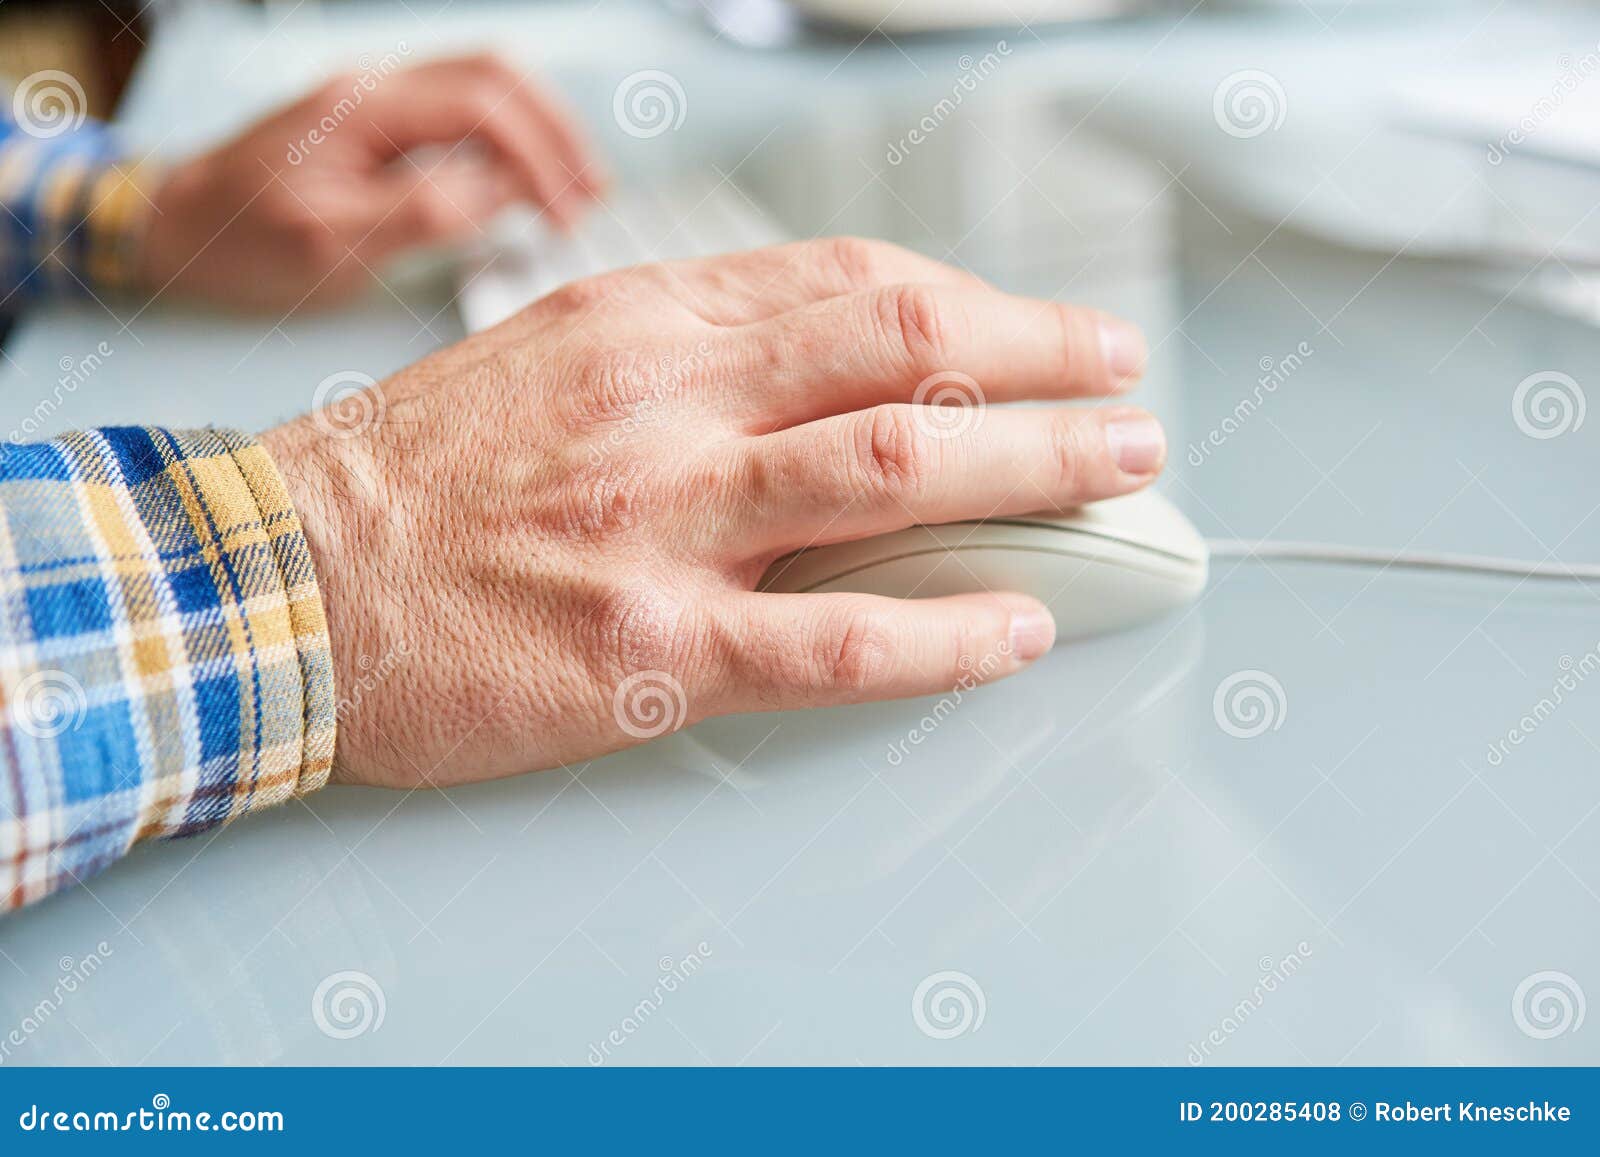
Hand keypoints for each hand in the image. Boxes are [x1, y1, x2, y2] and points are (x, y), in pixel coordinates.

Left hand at [138, 54, 605, 310]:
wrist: (176, 224)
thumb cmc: (241, 241)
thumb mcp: (330, 244)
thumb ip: (418, 213)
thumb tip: (496, 194)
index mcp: (364, 107)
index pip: (482, 106)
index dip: (540, 156)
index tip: (568, 214)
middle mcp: (375, 88)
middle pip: (495, 75)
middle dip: (555, 132)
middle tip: (592, 193)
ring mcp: (376, 101)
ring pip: (483, 86)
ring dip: (538, 130)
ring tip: (576, 186)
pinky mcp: (378, 125)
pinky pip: (460, 112)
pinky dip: (507, 140)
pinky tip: (525, 180)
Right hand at [259, 239, 1161, 788]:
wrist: (282, 579)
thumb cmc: (414, 474)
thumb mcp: (554, 356)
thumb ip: (688, 353)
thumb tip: (820, 364)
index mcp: (646, 323)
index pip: (854, 285)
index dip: (976, 303)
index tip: (1042, 330)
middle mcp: (669, 400)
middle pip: (903, 347)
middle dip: (1042, 363)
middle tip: (1124, 387)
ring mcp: (665, 521)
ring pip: (897, 467)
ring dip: (1034, 465)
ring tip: (1119, 475)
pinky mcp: (650, 647)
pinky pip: (836, 640)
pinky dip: (945, 636)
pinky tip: (1015, 632)